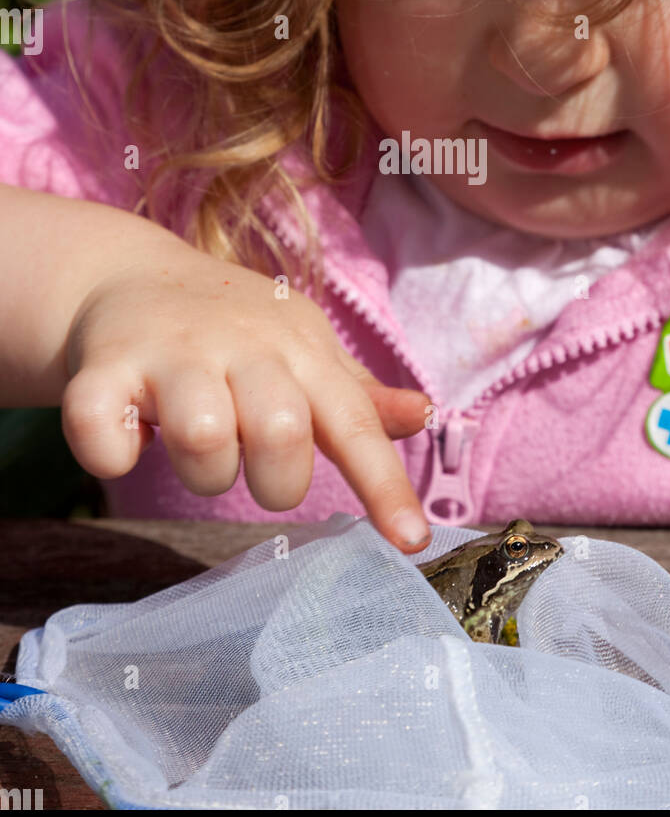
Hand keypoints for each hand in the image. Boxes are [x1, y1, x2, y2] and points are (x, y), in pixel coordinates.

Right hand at [61, 248, 431, 550]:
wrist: (127, 274)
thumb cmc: (233, 330)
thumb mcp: (302, 348)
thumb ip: (356, 396)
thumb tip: (422, 416)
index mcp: (299, 350)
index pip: (354, 422)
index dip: (385, 485)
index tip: (411, 542)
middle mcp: (240, 346)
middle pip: (280, 432)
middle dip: (277, 481)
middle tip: (256, 469)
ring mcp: (169, 355)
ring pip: (203, 437)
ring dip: (205, 473)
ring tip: (200, 453)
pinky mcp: (101, 369)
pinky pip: (103, 430)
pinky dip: (113, 455)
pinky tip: (128, 443)